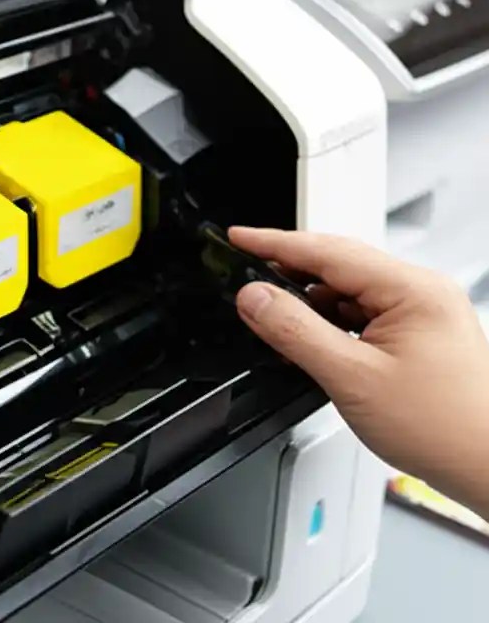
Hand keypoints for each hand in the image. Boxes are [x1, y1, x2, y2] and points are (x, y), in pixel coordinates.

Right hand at [229, 227, 488, 516]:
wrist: (486, 465)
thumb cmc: (443, 426)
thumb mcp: (351, 377)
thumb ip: (295, 331)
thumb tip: (254, 297)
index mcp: (412, 290)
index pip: (328, 250)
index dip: (275, 242)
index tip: (239, 238)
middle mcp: (422, 293)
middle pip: (338, 265)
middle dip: (288, 270)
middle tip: (244, 276)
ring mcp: (423, 313)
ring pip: (349, 292)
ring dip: (310, 302)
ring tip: (273, 320)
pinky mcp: (419, 335)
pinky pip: (363, 314)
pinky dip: (331, 322)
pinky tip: (310, 341)